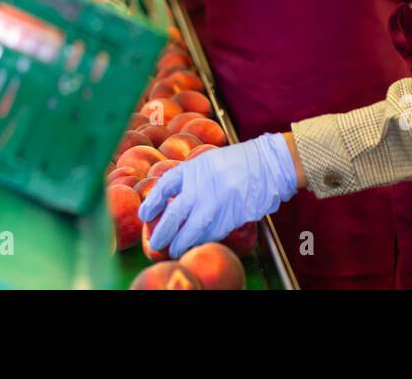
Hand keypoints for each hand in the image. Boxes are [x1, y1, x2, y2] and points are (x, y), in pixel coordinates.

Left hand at [137, 133, 298, 257]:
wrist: (267, 164)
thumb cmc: (236, 163)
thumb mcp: (208, 162)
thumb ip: (190, 178)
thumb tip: (170, 202)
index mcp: (194, 168)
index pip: (165, 186)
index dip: (152, 202)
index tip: (145, 214)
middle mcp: (202, 186)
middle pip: (174, 214)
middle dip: (162, 232)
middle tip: (156, 243)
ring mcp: (217, 203)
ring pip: (192, 231)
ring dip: (181, 243)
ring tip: (175, 249)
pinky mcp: (231, 217)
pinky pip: (211, 234)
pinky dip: (201, 241)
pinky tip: (196, 245)